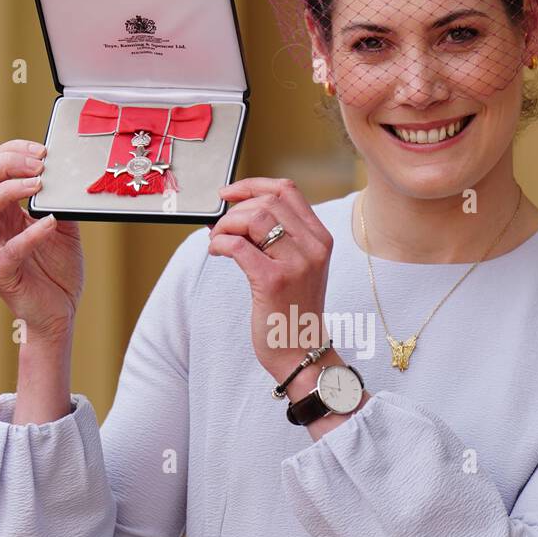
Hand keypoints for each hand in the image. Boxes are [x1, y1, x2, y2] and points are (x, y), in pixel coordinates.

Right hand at [0, 140, 83, 342]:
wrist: (60, 314)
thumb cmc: (58, 272)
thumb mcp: (64, 228)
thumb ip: (59, 203)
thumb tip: (67, 175)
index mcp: (3, 211)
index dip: (12, 152)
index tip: (42, 150)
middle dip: (5, 164)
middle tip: (38, 164)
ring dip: (8, 190)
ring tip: (39, 185)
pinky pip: (8, 250)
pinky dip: (30, 233)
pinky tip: (49, 223)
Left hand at [207, 177, 332, 383]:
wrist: (300, 350)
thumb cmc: (291, 309)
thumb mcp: (298, 266)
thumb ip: (281, 237)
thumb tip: (238, 211)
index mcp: (320, 238)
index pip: (287, 191)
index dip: (253, 185)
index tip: (230, 194)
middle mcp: (313, 247)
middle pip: (268, 201)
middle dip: (235, 210)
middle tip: (220, 227)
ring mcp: (296, 264)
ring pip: (254, 218)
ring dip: (227, 225)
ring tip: (218, 240)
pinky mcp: (274, 281)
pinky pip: (239, 245)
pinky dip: (220, 243)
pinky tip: (216, 252)